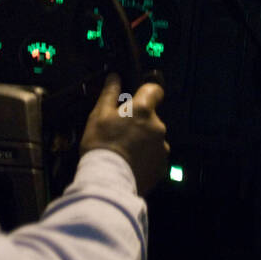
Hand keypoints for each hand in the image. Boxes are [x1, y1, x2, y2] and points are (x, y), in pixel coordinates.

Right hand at [79, 73, 168, 195]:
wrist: (108, 182)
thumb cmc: (101, 145)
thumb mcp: (98, 116)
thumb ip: (109, 93)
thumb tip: (115, 77)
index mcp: (143, 110)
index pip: (155, 90)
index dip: (146, 92)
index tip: (136, 98)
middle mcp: (157, 126)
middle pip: (151, 117)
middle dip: (139, 121)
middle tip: (120, 132)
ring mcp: (162, 147)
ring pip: (153, 137)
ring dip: (143, 140)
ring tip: (124, 151)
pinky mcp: (162, 166)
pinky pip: (154, 155)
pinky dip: (145, 157)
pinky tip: (130, 163)